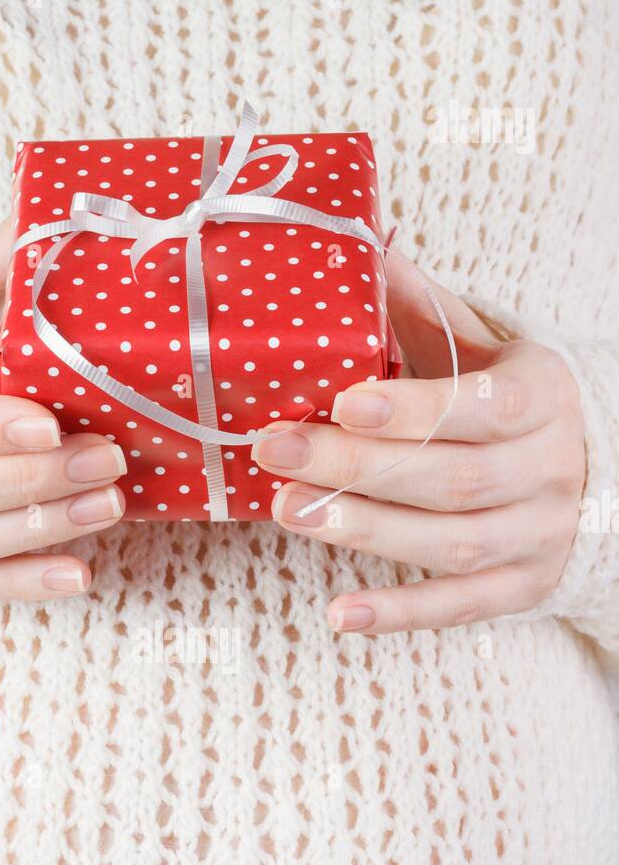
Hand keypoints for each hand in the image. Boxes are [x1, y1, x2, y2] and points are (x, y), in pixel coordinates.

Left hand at [252, 252, 585, 634]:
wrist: (598, 472)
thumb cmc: (516, 402)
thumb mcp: (488, 349)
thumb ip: (425, 313)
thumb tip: (359, 248)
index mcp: (543, 397)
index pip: (479, 407)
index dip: (413, 410)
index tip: (341, 404)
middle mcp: (549, 470)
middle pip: (450, 479)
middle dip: (357, 467)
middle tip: (277, 451)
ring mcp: (539, 537)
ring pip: (450, 544)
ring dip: (365, 532)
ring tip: (290, 511)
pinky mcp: (522, 589)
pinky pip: (458, 607)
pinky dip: (399, 614)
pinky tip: (340, 615)